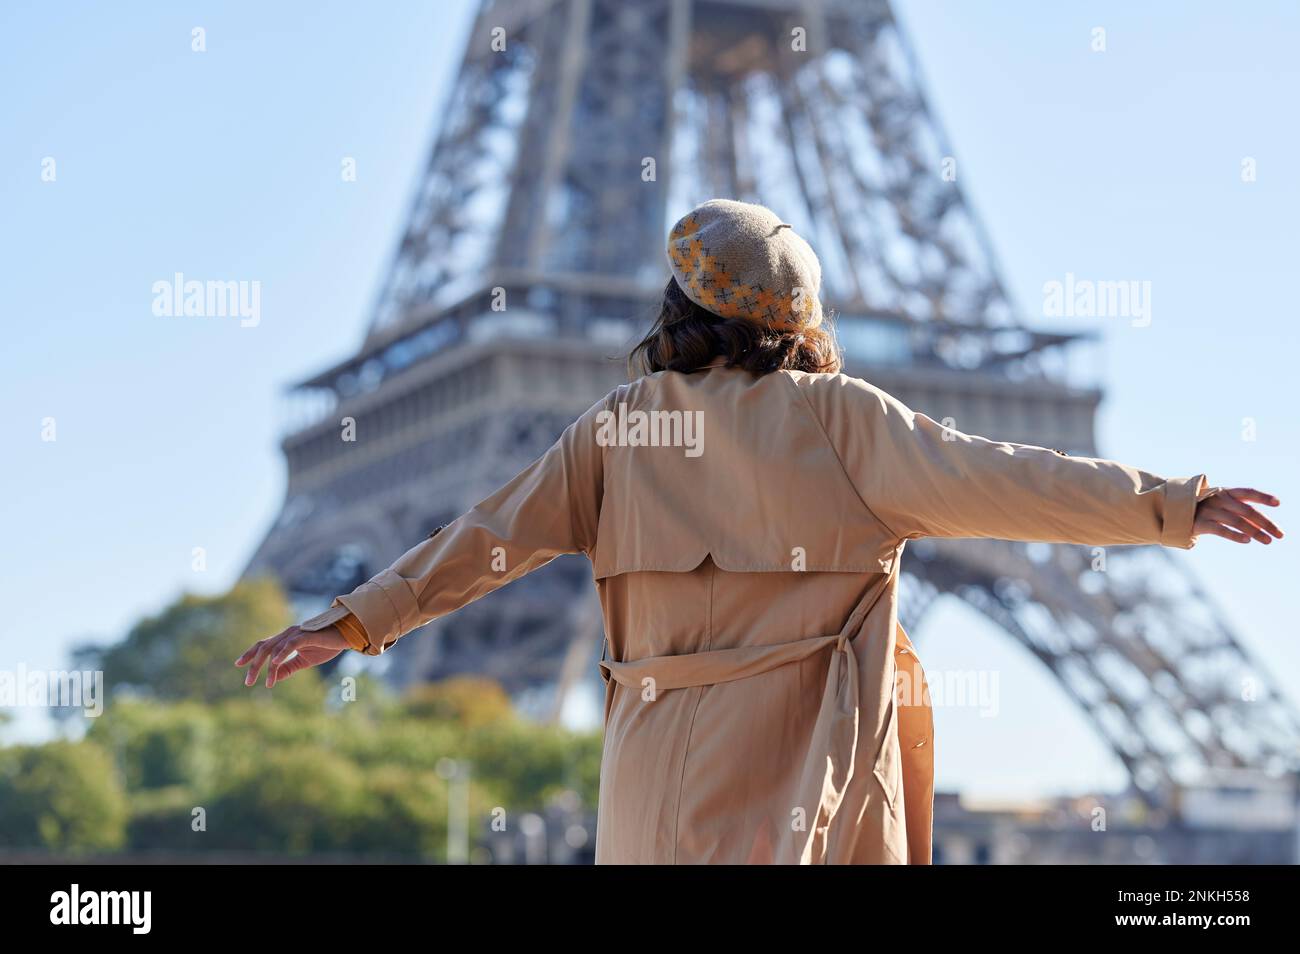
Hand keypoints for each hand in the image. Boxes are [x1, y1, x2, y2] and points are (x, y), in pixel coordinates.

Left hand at [235, 624, 349, 687]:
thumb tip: (275, 678)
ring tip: (266, 683)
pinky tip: (275, 664)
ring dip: (267, 667)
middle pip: (263, 648)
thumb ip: (289, 667)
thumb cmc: (326, 646)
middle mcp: (287, 634)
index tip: (238, 664)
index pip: (263, 645)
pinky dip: (281, 654)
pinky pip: (290, 644)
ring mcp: (296, 633)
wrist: (345, 636)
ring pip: (274, 649)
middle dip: (253, 665)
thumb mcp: (305, 661)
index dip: (249, 654)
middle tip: (248, 682)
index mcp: (286, 639)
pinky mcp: (306, 635)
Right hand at [1193, 487, 1282, 544]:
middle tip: (1280, 535)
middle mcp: (1218, 499)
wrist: (1170, 512)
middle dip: (1266, 523)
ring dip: (1255, 532)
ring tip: (1268, 541)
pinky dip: (1235, 535)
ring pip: (1237, 521)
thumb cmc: (1202, 510)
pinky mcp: (1199, 523)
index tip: (1278, 503)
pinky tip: (1247, 541)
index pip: (1247, 492)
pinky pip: (1221, 530)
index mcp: (1225, 492)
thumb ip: (1239, 512)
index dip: (1262, 497)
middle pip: (1247, 510)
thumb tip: (1263, 525)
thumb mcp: (1220, 506)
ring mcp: (1208, 511)